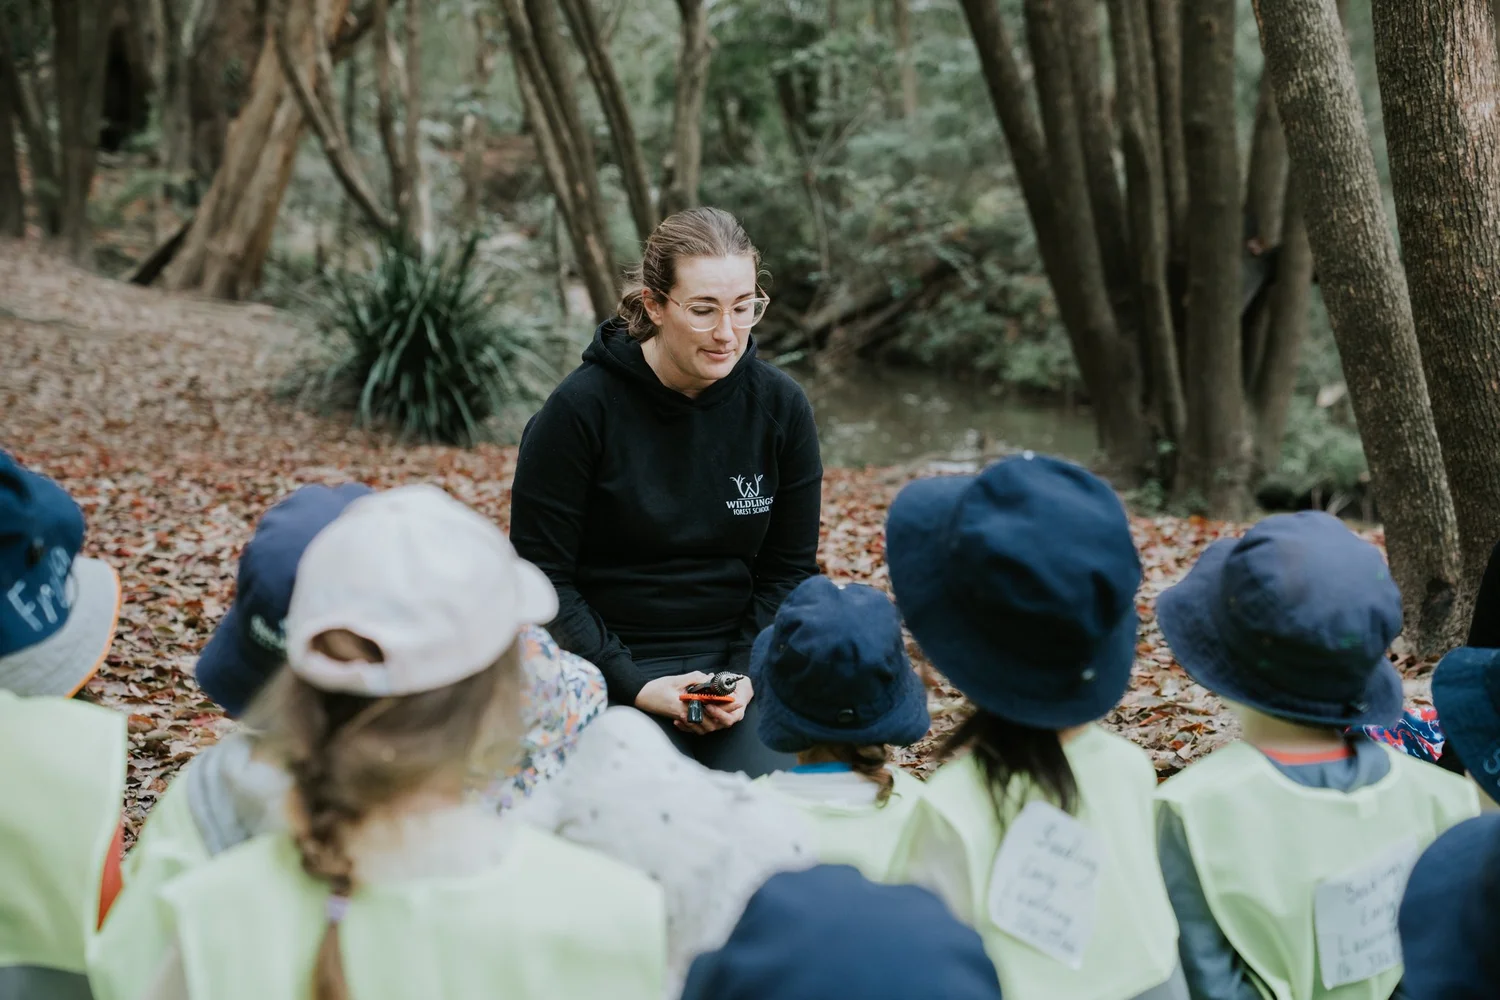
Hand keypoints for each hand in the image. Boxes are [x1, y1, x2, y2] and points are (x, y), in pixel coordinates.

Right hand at [632, 672, 753, 735]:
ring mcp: (682, 718)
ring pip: (704, 723)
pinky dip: (704, 719)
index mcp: (686, 706)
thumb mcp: (676, 680)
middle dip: (724, 711)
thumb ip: (695, 678)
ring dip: (715, 716)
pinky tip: (710, 711)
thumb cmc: (656, 688)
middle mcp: (685, 715)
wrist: (640, 696)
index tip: (735, 700)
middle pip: (710, 717)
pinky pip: (695, 723)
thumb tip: (710, 677)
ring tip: (726, 708)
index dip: (724, 704)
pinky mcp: (679, 718)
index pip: (710, 707)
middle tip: (737, 704)